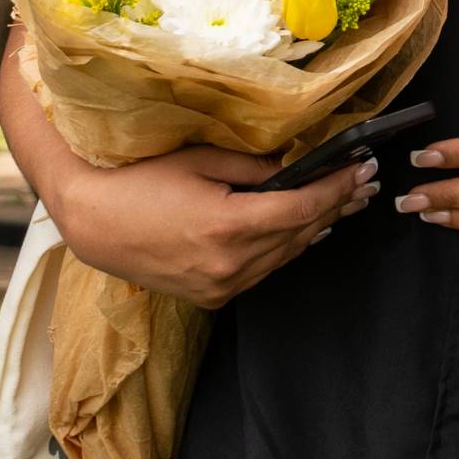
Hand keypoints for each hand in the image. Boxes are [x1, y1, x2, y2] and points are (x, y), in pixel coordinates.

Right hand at [52, 143, 374, 308]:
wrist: (93, 225)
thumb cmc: (140, 182)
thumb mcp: (199, 161)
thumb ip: (253, 167)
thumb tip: (297, 166)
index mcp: (228, 227)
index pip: (302, 209)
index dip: (336, 189)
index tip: (362, 169)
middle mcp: (230, 264)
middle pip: (300, 234)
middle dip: (336, 206)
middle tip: (365, 182)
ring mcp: (221, 286)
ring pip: (285, 256)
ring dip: (315, 229)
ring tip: (345, 203)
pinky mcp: (212, 297)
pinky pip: (262, 271)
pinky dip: (284, 249)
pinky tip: (302, 230)